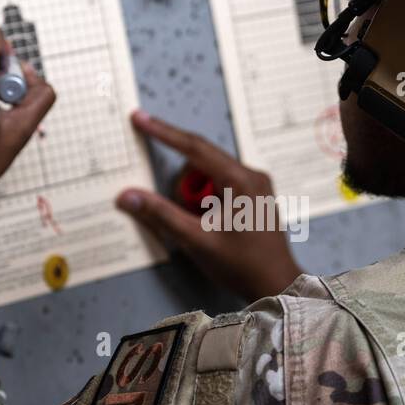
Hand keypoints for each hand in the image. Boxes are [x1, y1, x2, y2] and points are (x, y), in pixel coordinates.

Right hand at [115, 111, 302, 302]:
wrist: (276, 285)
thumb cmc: (242, 265)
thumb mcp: (196, 240)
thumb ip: (160, 214)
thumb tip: (128, 196)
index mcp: (240, 179)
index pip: (194, 147)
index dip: (163, 132)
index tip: (140, 119)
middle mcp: (252, 174)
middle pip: (201, 163)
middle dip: (185, 188)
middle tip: (188, 217)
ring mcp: (256, 184)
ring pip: (210, 175)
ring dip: (197, 196)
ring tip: (205, 226)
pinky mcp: (255, 195)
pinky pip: (222, 185)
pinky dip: (208, 200)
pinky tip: (213, 224)